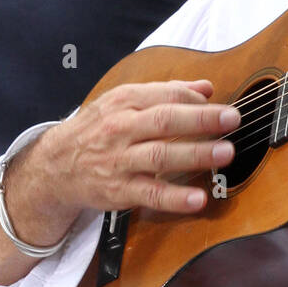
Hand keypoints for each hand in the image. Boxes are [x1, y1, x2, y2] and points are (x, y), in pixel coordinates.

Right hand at [45, 79, 239, 215]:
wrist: (55, 166)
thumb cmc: (98, 131)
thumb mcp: (124, 103)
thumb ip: (166, 93)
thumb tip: (206, 87)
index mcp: (124, 102)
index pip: (166, 95)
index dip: (197, 100)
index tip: (223, 107)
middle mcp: (121, 128)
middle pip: (165, 120)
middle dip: (202, 119)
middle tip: (233, 119)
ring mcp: (119, 160)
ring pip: (160, 156)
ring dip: (196, 154)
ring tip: (225, 153)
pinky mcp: (119, 191)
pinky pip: (150, 194)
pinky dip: (175, 198)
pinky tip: (198, 199)